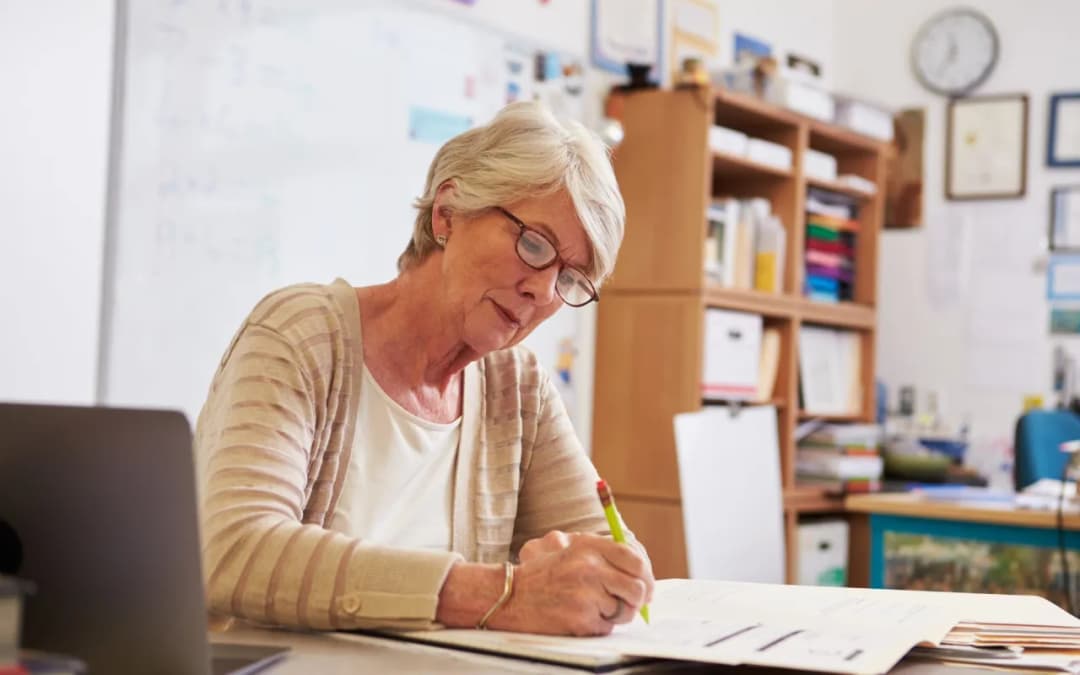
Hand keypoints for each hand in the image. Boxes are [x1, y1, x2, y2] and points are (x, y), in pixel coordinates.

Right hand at [490, 531, 654, 635]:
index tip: (647, 586)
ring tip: (594, 608)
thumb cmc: (542, 573)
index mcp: (588, 546)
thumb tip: (640, 571)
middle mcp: (589, 568)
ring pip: (625, 611)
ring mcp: (586, 594)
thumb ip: (603, 553)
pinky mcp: (581, 619)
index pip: (634, 558)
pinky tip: (579, 617)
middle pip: (637, 588)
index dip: (646, 575)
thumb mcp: (569, 548)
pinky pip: (607, 627)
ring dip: (616, 614)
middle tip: (630, 604)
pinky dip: (598, 626)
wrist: (509, 595)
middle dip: (637, 600)